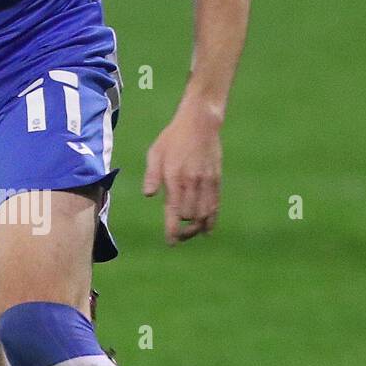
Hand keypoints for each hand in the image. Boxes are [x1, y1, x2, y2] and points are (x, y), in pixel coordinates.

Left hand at [143, 99, 222, 244]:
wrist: (200, 123)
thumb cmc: (173, 138)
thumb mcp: (155, 153)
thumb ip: (152, 175)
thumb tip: (149, 195)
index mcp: (175, 177)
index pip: (175, 211)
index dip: (173, 230)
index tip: (171, 242)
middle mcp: (192, 182)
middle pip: (191, 217)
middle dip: (184, 231)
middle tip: (178, 235)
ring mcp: (206, 181)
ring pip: (205, 214)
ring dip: (198, 228)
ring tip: (190, 233)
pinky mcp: (216, 179)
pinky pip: (215, 204)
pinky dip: (212, 219)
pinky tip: (207, 229)